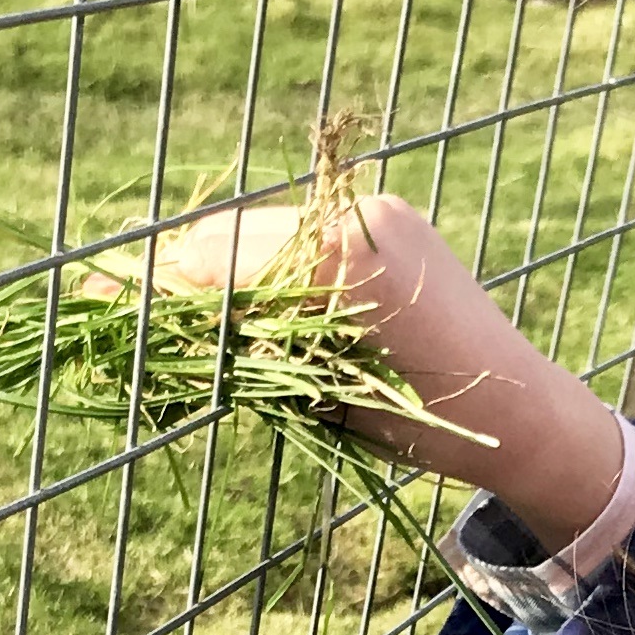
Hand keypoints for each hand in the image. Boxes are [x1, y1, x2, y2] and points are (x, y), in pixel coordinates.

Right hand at [151, 191, 625, 547]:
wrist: (520, 407)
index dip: (162, 289)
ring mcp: (376, 210)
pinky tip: (266, 305)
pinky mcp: (389, 215)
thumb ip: (244, 351)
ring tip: (204, 319)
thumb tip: (165, 334)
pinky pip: (304, 230)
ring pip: (263, 228)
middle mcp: (355, 221)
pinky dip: (273, 262)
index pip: (216, 257)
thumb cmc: (422, 424)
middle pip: (230, 233)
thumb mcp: (316, 395)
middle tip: (148, 318)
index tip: (114, 311)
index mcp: (337, 265)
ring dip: (227, 268)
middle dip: (185, 276)